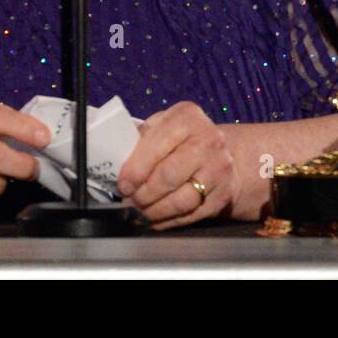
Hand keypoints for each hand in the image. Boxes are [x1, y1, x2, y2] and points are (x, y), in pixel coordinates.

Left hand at [116, 101, 237, 229]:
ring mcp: (219, 168)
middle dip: (144, 193)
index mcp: (186, 117)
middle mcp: (208, 140)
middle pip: (168, 176)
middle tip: (131, 200)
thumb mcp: (162, 127)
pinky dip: (169, 221)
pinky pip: (192, 215)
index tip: (123, 184)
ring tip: (142, 211)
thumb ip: (141, 140)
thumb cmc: (181, 140)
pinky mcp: (223, 195)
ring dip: (155, 211)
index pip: (156, 145)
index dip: (135, 169)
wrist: (222, 153)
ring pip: (181, 201)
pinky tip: (157, 218)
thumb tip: (114, 161)